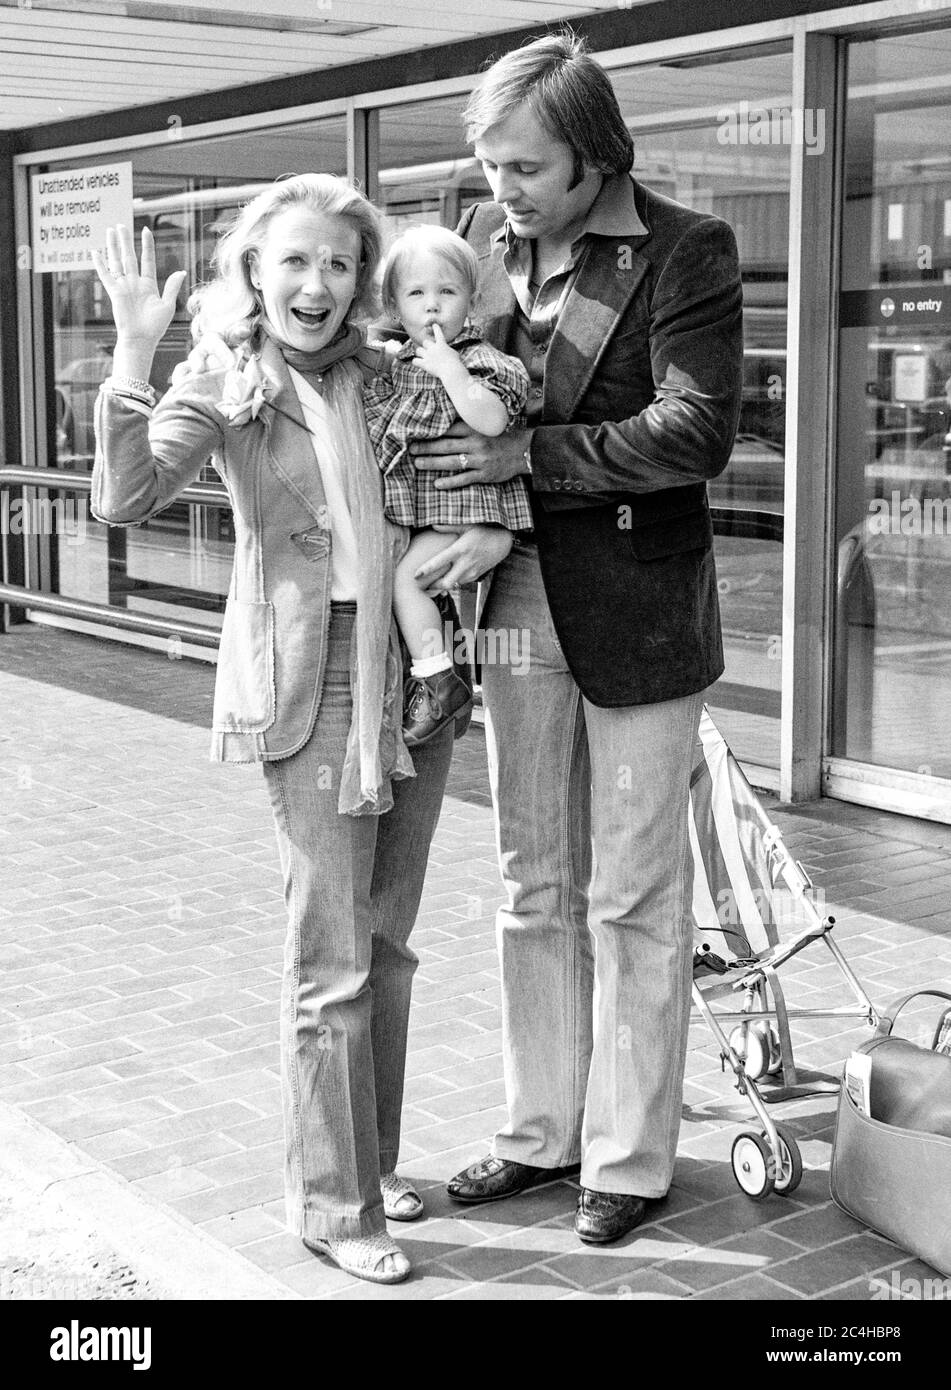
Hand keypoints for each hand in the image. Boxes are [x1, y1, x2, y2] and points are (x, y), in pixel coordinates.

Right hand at [92, 225, 186, 354]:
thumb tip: (181, 271)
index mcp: (149, 284)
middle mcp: (135, 283)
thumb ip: (172, 287)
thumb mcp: (168, 305)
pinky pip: (105, 275)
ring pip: (117, 261)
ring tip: (110, 230)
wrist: (141, 339)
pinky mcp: (114, 292)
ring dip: (113, 246)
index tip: (146, 230)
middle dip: (125, 241)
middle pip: (129, 256)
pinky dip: (100, 264)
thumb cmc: (156, 327)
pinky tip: (95, 251)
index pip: (147, 260)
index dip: (146, 245)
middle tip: (121, 225)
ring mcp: (124, 286)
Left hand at [411, 323, 460, 380]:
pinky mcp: (425, 364)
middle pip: (425, 342)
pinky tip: (418, 363)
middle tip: (428, 351)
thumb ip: (448, 351)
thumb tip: (447, 352)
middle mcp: (434, 348)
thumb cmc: (456, 364)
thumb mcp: (455, 354)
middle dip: (426, 346)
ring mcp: (428, 356)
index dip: (435, 328)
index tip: (434, 325)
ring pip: (418, 350)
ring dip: (420, 353)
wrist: (452, 371)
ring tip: (422, 357)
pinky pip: (415, 361)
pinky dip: (416, 362)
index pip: (438, 332)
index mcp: (442, 344)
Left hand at [412, 421, 530, 488]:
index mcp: (474, 429)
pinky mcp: (484, 474)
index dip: (431, 431)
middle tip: (411, 449)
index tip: (417, 432)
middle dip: (426, 447)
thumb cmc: (500, 437)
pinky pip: (464, 479)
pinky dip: (450, 482)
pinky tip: (437, 483)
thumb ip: (466, 425)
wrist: (523, 451)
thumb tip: (444, 422)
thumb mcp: (484, 426)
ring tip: (418, 464)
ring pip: (452, 462)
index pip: (448, 429)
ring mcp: (480, 460)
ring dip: (433, 463)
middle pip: (445, 445)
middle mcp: (475, 443)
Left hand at [413, 524, 512, 591]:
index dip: (426, 570)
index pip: (439, 562)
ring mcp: (472, 572)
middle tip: (423, 585)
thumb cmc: (484, 530)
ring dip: (442, 584)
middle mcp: (466, 563)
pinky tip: (446, 579)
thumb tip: (433, 524)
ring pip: (453, 584)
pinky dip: (452, 582)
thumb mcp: (467, 525)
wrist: (503, 542)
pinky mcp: (476, 576)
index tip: (415, 575)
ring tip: (431, 583)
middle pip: (446, 583)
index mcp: (460, 550)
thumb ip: (449, 526)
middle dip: (433, 586)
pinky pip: (461, 582)